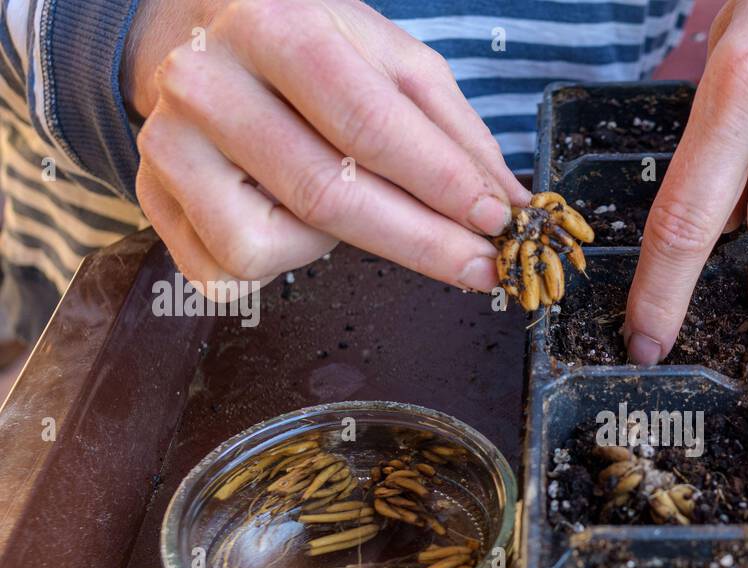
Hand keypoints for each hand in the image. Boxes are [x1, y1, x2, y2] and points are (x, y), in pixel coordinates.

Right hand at [126, 0, 530, 294]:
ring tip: (352, 205)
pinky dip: (284, 264)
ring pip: (275, 246)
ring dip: (339, 247)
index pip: (370, 124)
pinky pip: (233, 273)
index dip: (441, 183)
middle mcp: (206, 84)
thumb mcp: (387, 60)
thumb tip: (509, 203)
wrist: (194, 33)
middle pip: (329, 195)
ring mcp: (168, 147)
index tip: (498, 222)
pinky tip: (292, 219)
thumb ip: (451, 130)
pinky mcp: (153, 202)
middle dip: (423, 243)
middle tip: (481, 268)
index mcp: (273, 28)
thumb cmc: (308, 50)